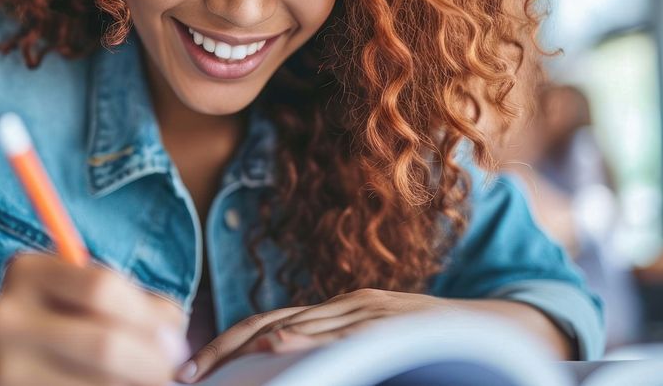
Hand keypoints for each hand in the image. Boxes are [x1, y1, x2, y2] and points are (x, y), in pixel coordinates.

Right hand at [0, 252, 189, 385]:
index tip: (177, 343)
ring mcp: (0, 370)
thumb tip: (175, 344)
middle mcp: (4, 319)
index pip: (103, 289)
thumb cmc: (55, 326)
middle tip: (170, 374)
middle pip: (104, 346)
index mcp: (26, 272)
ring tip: (141, 382)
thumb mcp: (79, 297)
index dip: (150, 318)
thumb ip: (130, 305)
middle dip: (152, 364)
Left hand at [176, 289, 458, 382]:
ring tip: (220, 366)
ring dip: (254, 346)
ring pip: (300, 325)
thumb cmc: (426, 347)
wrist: (491, 331)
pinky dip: (310, 336)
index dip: (225, 346)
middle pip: (269, 322)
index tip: (192, 373)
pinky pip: (345, 330)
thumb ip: (334, 351)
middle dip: (224, 349)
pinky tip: (282, 343)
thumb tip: (287, 370)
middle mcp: (344, 305)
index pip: (265, 323)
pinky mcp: (391, 319)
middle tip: (189, 376)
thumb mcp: (373, 344)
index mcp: (333, 311)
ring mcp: (367, 310)